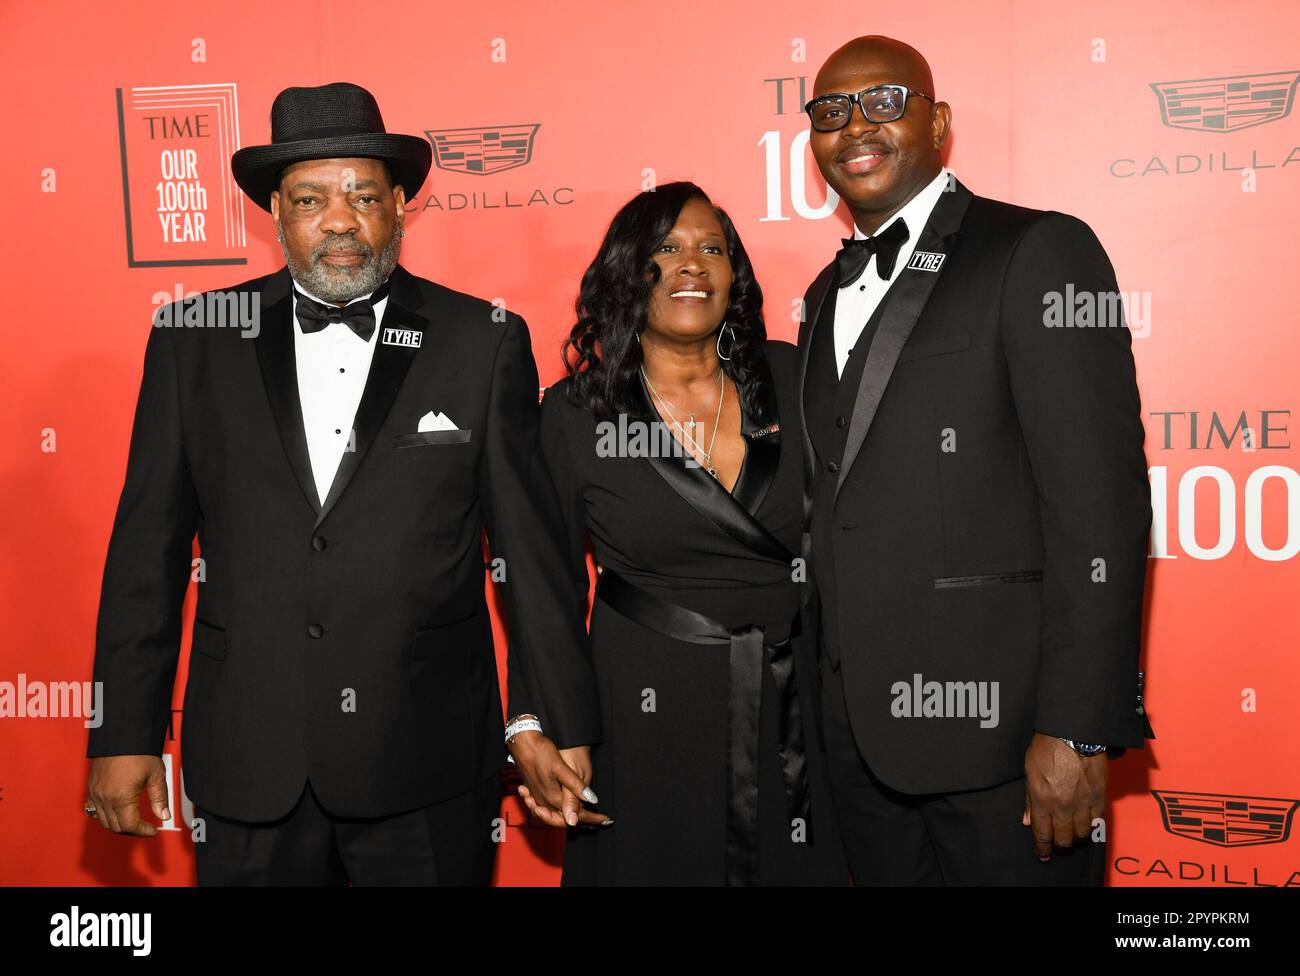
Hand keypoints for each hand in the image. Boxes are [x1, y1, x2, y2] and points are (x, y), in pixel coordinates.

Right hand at [86, 755, 169, 836]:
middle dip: (132, 830)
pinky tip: (116, 811)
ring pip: (103, 821)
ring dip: (118, 824)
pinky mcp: (90, 788)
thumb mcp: (155, 775)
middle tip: (146, 827)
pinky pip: (92, 811)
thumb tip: (164, 816)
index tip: (153, 831)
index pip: (130, 826)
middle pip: (116, 827)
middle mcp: (105, 798)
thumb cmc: (139, 752)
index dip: (143, 831)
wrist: (121, 736)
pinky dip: (103, 816)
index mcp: (121, 797)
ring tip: (133, 820)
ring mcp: (95, 794)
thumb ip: (159, 798)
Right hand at [508, 732, 607, 827]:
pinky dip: (557, 809)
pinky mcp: (533, 791)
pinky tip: (563, 802)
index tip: (607, 820)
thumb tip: (591, 802)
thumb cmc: (540, 753)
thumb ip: (575, 787)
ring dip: (569, 816)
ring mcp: (537, 797)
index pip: (577, 815)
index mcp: (554, 798)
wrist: (521, 744)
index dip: (593, 818)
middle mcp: (545, 801)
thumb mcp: (561, 769)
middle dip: (583, 820)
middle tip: (598, 819)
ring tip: (584, 815)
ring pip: (556, 814)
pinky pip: (546, 807)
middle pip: (566, 819)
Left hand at [1021, 733, 1106, 861]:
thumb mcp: (1030, 771)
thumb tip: (1028, 821)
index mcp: (1043, 799)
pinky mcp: (1099, 796)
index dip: (1043, 848)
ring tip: (1072, 832)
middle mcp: (1063, 806)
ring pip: (1082, 834)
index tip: (1043, 855)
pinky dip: (1091, 825)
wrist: (1073, 732)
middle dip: (1060, 844)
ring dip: (1076, 836)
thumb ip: (1030, 799)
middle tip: (1058, 842)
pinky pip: (1097, 821)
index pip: (1043, 834)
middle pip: (1064, 839)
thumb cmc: (1047, 748)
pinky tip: (1085, 822)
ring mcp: (1083, 802)